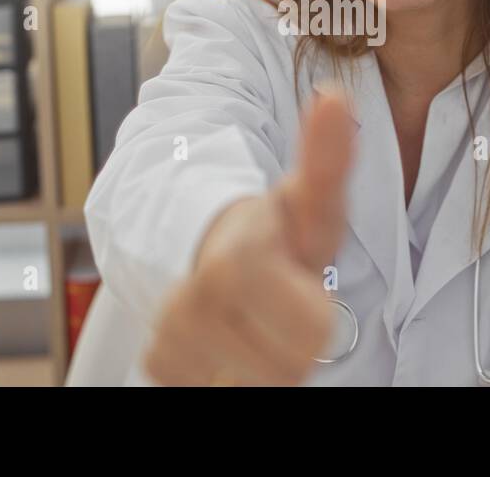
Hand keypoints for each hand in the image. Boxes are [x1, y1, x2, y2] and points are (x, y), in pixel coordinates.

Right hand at [143, 94, 356, 385]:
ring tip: (259, 322)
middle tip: (285, 309)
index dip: (316, 319)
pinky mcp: (157, 363)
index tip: (308, 292)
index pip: (310, 332)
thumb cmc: (270, 231)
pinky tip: (232, 342)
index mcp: (239, 255)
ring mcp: (170, 332)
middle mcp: (194, 297)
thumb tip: (333, 98)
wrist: (202, 247)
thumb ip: (327, 158)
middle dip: (292, 346)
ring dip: (261, 364)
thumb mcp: (311, 201)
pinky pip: (210, 391)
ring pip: (247, 388)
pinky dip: (228, 375)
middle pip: (282, 371)